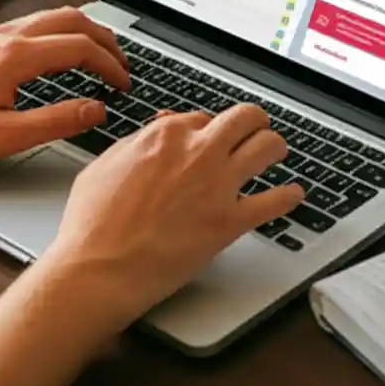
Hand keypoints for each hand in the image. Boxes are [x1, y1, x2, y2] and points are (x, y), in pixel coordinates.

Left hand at [0, 7, 130, 169]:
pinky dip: (59, 34)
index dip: (111, 65)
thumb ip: (56, 122)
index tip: (124, 85)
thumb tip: (95, 110)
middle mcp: (5, 37)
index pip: (81, 48)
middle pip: (72, 19)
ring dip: (83, 32)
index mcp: (15, 57)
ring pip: (51, 17)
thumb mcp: (4, 138)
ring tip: (100, 56)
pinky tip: (59, 55)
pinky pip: (32, 24)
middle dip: (105, 39)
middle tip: (122, 64)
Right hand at [43, 104, 302, 319]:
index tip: (211, 141)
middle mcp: (196, 153)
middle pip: (245, 118)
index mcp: (164, 136)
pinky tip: (292, 196)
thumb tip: (151, 136)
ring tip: (277, 155)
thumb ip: (133, 145)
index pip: (204, 118)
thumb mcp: (103, 166)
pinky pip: (275, 201)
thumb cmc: (92, 225)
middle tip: (256, 132)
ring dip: (276, 149)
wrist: (99, 267)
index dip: (209, 130)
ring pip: (268, 148)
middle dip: (253, 123)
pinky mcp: (230, 221)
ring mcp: (217, 185)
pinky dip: (288, 197)